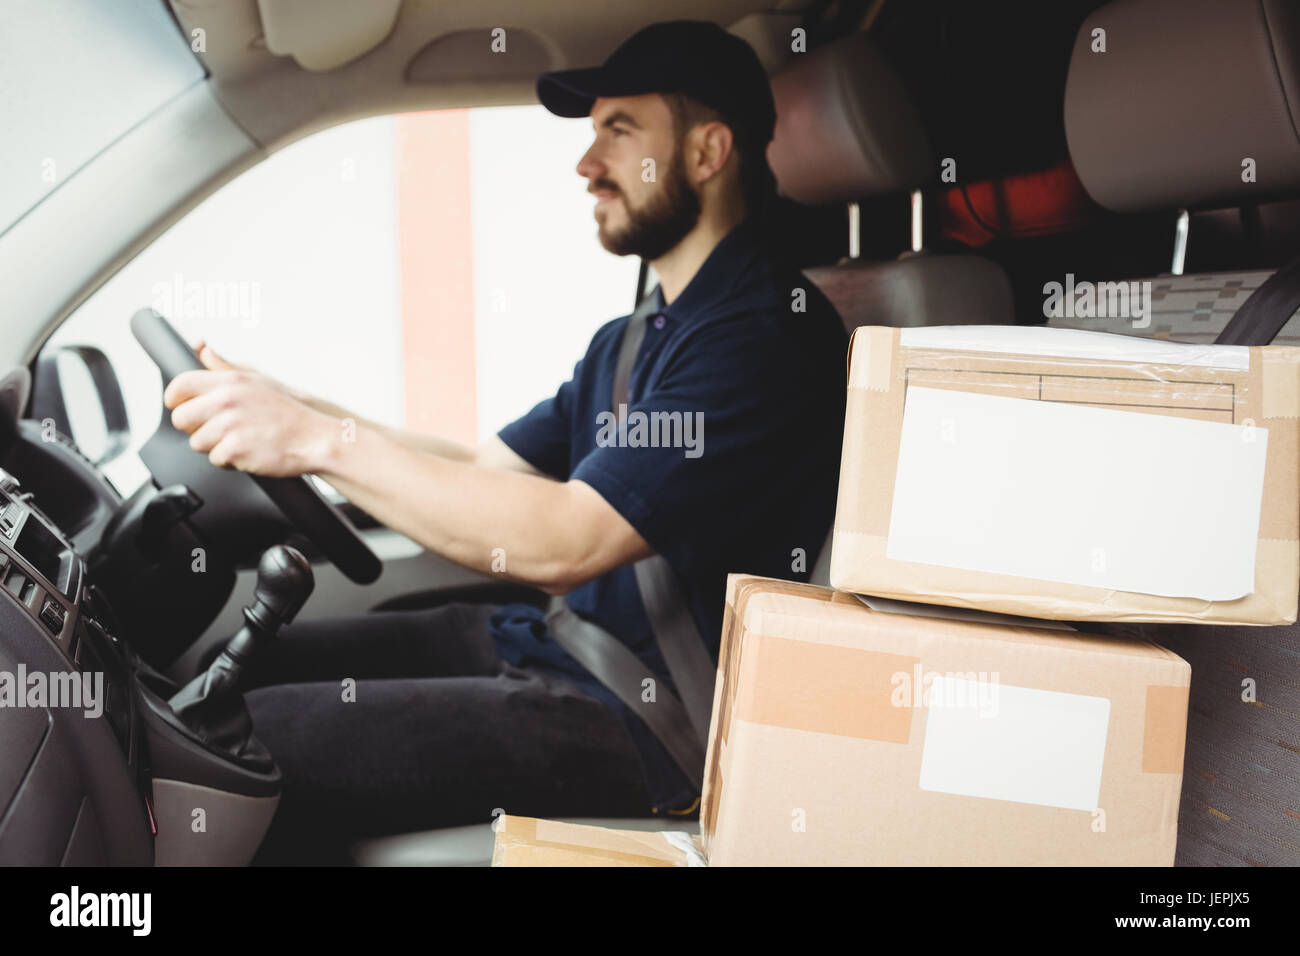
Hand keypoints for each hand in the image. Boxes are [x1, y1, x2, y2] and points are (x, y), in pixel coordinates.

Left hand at [163, 362, 337, 477]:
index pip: (180, 386)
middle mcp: (226, 401)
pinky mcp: (235, 450)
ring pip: (196, 442)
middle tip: (217, 429)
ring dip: (215, 445)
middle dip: (195, 427)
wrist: (314, 438)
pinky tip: (247, 451)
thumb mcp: (255, 380)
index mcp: (229, 382)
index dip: (175, 400)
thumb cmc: (286, 411)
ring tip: (239, 439)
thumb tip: (200, 347)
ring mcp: (230, 426)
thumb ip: (222, 366)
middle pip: (181, 418)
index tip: (181, 407)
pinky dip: (230, 460)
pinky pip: (215, 459)